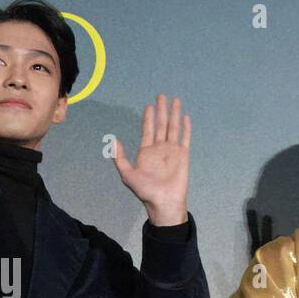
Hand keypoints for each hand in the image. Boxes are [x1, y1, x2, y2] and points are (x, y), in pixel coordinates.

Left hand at [113, 93, 191, 225]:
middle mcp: (160, 149)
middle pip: (161, 125)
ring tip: (175, 100)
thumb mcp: (127, 175)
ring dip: (174, 114)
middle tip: (161, 95)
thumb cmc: (146, 191)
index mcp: (147, 152)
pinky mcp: (183, 156)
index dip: (148, 118)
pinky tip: (185, 117)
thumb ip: (120, 158)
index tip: (149, 106)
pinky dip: (185, 128)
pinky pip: (185, 138)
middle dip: (161, 110)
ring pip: (173, 128)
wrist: (164, 202)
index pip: (148, 130)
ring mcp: (172, 151)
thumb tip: (113, 141)